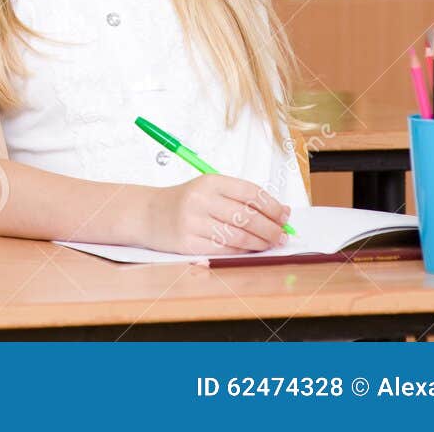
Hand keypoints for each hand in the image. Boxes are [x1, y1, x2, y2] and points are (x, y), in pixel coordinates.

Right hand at [142, 175, 291, 255]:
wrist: (148, 213)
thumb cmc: (185, 202)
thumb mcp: (210, 190)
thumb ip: (242, 198)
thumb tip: (281, 211)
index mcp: (210, 181)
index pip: (250, 193)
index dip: (272, 206)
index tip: (285, 216)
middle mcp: (201, 199)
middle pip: (247, 216)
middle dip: (271, 228)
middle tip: (283, 235)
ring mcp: (193, 222)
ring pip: (239, 236)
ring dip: (261, 243)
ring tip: (270, 244)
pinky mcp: (188, 243)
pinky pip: (224, 250)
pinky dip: (242, 251)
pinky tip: (250, 250)